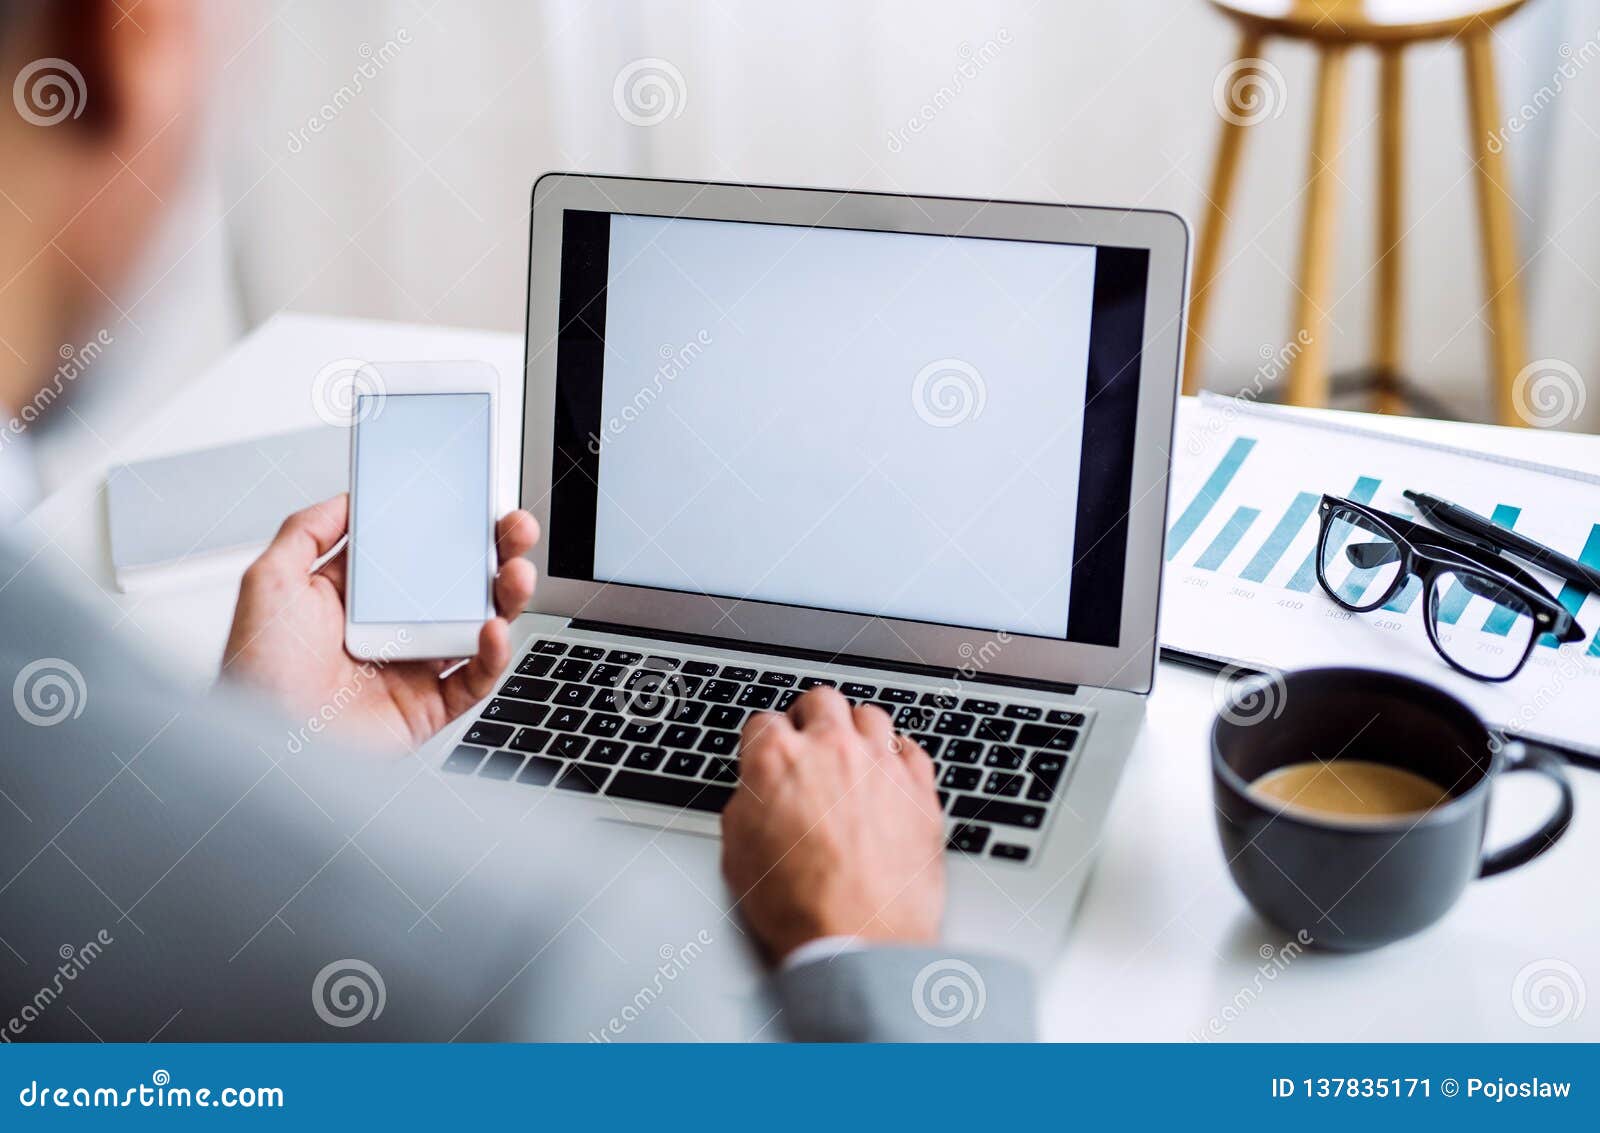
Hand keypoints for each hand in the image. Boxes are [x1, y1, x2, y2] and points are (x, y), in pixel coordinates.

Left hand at [222, 494, 538, 749]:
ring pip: (478, 625)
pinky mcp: (429, 707)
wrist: (266, 747)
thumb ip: (306, 530)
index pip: (417, 551)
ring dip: (506, 596)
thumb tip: (348, 498)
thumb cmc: (258, 674)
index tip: (472, 500)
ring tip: (515, 572)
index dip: (448, 526)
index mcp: (358, 598)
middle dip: (494, 552)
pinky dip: (495, 654)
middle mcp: (391, 629)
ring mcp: (414, 668)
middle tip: (514, 527)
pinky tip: (493, 629)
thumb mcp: (269, 580)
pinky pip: (476, 677)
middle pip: (459, 583)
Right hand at [720, 687, 945, 962]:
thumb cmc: (798, 907)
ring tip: (853, 756)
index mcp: (777, 759)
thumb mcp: (737, 855)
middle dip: (811, 717)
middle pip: (821, 701)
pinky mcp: (920, 788)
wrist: (859, 939)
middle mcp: (831, 749)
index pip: (764, 721)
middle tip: (810, 740)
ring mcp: (881, 764)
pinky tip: (889, 777)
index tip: (768, 752)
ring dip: (857, 731)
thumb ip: (745, 806)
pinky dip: (898, 758)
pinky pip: (912, 750)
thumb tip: (754, 793)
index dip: (764, 740)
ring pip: (870, 716)